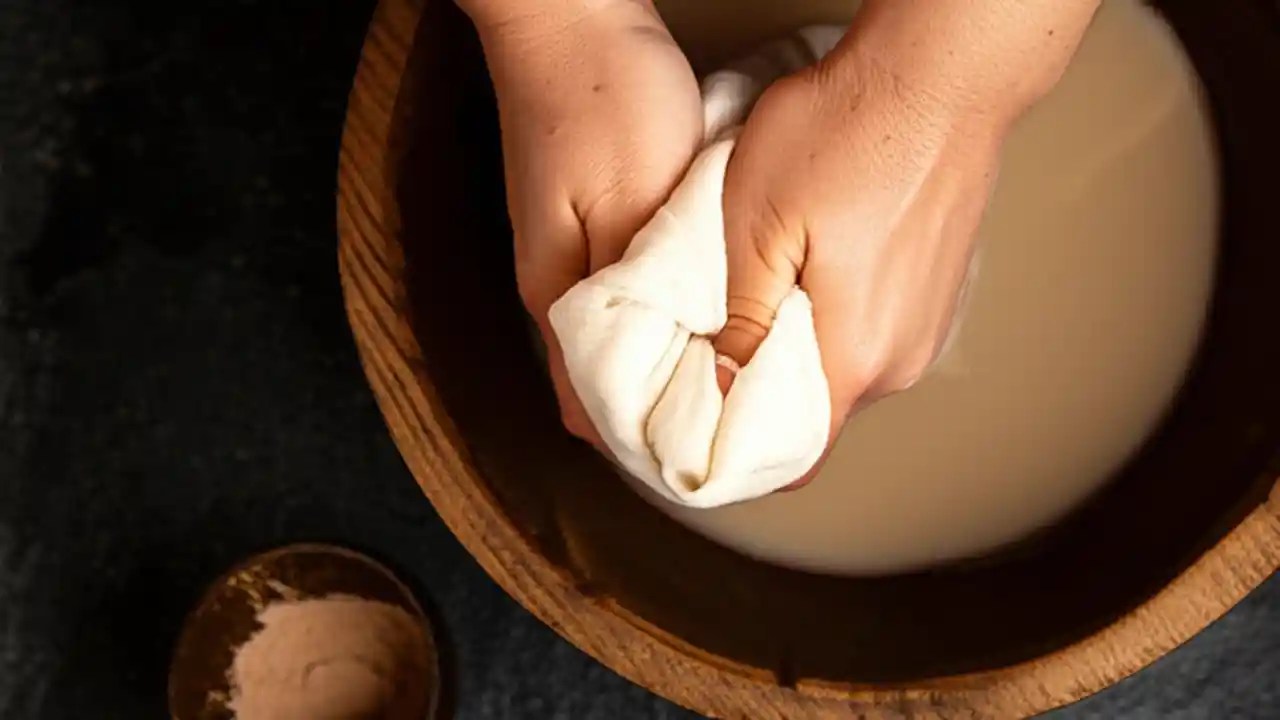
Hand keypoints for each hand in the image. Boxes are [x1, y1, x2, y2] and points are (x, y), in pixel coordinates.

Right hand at [461, 0, 701, 445]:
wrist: (570, 16)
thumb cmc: (599, 100)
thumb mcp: (629, 210)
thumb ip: (639, 304)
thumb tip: (640, 393)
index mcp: (560, 299)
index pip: (597, 412)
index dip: (656, 444)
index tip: (721, 454)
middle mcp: (559, 289)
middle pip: (615, 381)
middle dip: (675, 407)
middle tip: (748, 415)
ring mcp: (571, 255)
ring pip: (628, 339)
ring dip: (677, 360)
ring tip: (742, 369)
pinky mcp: (591, 223)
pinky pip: (635, 294)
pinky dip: (675, 312)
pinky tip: (714, 304)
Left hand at [713, 0, 1098, 488]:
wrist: (941, 72)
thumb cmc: (849, 132)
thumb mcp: (758, 226)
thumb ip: (740, 321)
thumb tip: (722, 388)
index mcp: (856, 358)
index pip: (793, 458)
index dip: (736, 452)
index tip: (692, 422)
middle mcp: (903, 358)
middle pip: (813, 414)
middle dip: (756, 391)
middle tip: (707, 340)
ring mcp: (927, 325)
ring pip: (841, 369)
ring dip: (791, 347)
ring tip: (756, 289)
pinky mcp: (935, 290)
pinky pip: (870, 330)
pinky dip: (829, 317)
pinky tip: (805, 265)